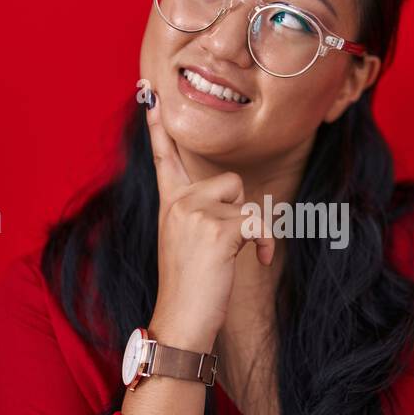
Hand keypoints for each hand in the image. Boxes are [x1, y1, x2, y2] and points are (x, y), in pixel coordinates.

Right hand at [145, 91, 275, 352]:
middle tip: (231, 246)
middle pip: (231, 183)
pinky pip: (258, 222)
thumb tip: (237, 205)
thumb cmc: (190, 288)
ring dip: (253, 230)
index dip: (158, 128)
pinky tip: (255, 261)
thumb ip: (201, 215)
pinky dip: (264, 243)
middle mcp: (179, 203)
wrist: (181, 319)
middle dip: (241, 213)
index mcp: (170, 205)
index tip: (148, 94)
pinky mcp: (218, 229)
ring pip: (246, 202)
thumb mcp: (188, 242)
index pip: (164, 159)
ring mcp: (196, 213)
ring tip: (236, 258)